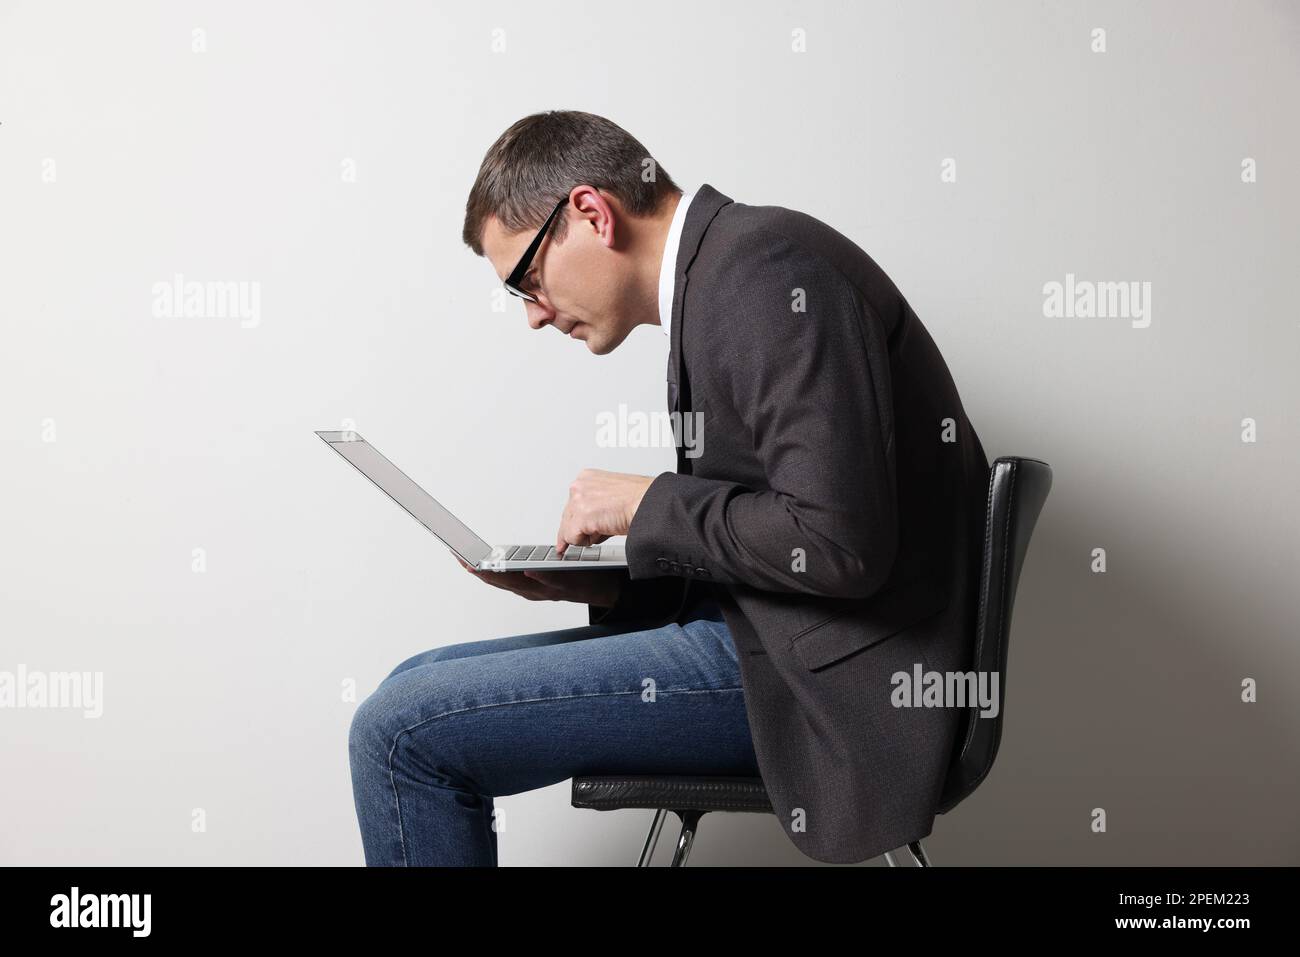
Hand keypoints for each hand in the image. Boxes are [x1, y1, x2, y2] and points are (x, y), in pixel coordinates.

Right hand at [456, 556, 623, 606]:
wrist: (609, 588)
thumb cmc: (579, 575)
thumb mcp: (550, 568)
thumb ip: (533, 561)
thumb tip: (516, 551)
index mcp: (528, 583)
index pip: (497, 576)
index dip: (476, 567)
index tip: (458, 555)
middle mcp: (535, 590)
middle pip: (501, 582)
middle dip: (478, 571)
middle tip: (460, 558)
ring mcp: (550, 591)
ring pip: (521, 585)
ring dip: (501, 576)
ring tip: (482, 565)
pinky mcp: (568, 588)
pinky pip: (551, 583)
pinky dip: (538, 578)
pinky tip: (527, 569)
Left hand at [556, 469, 653, 553]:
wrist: (649, 502)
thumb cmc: (639, 499)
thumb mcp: (611, 495)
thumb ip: (595, 504)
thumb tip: (589, 522)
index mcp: (586, 478)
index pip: (572, 504)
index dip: (575, 520)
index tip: (569, 531)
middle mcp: (579, 486)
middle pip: (567, 517)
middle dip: (578, 529)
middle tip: (594, 533)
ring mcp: (578, 501)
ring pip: (568, 529)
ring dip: (586, 535)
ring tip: (607, 527)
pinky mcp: (581, 517)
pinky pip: (572, 539)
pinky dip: (586, 542)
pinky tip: (603, 532)